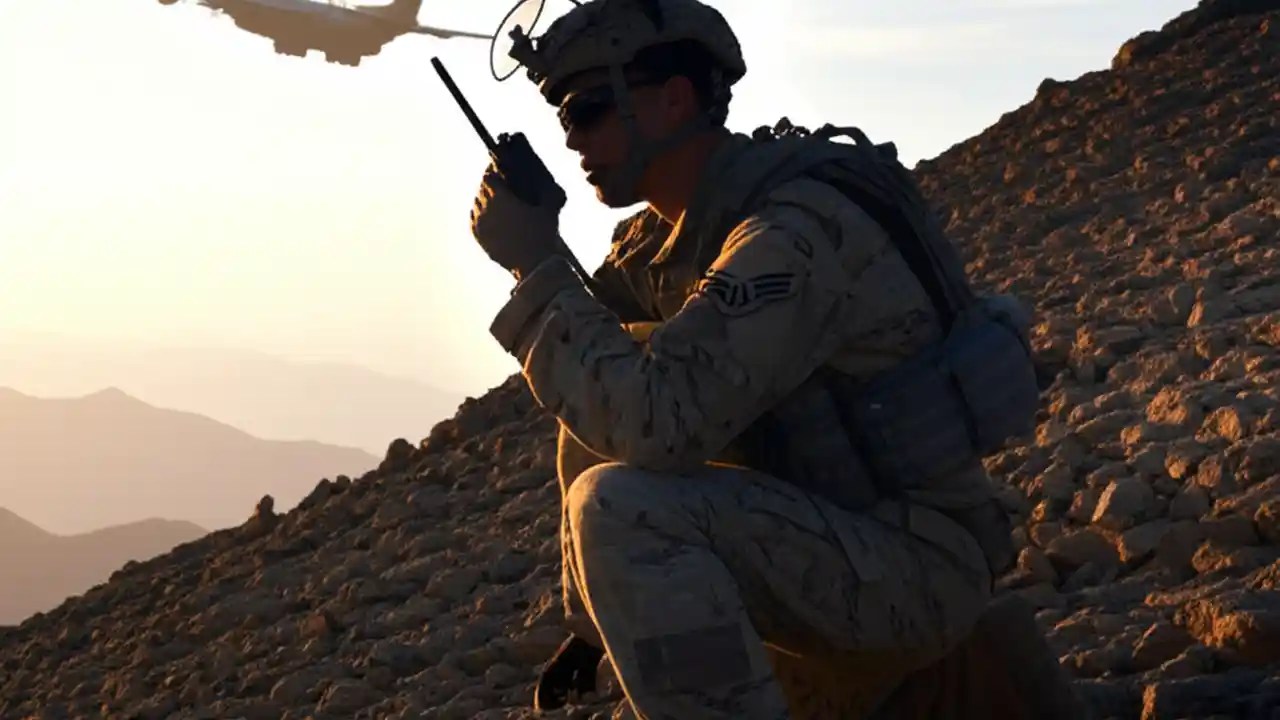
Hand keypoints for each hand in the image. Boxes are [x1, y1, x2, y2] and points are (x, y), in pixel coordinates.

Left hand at [470, 162, 563, 279]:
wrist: (533, 265)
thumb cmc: (542, 235)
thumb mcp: (549, 210)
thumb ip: (548, 194)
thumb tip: (550, 184)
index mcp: (499, 197)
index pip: (489, 175)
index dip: (494, 170)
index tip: (501, 169)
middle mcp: (485, 208)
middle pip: (481, 189)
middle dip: (490, 185)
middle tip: (502, 184)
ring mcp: (479, 224)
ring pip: (476, 204)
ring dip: (485, 199)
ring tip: (496, 201)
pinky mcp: (479, 238)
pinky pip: (474, 220)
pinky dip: (480, 215)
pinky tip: (489, 216)